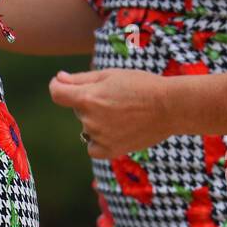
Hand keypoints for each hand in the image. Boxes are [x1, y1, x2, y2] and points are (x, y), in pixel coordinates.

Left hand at [48, 67, 170, 158]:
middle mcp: (90, 120)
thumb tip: (58, 79)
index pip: (57, 93)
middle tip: (116, 97)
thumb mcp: (109, 75)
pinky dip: (99, 140)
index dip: (57, 86)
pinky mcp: (110, 151)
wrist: (170, 107)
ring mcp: (99, 137)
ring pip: (87, 127)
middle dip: (89, 101)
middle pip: (78, 109)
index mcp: (87, 98)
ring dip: (97, 120)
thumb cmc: (140, 85)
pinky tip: (116, 130)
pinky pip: (92, 147)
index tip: (62, 84)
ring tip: (124, 113)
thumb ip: (79, 79)